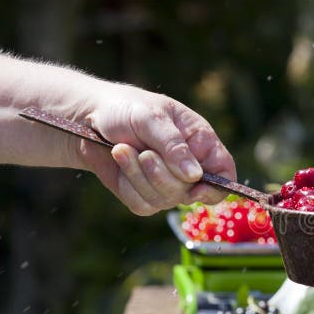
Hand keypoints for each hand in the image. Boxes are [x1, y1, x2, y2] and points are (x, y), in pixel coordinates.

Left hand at [74, 84, 235, 215]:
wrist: (88, 118)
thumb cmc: (127, 108)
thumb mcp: (152, 118)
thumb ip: (174, 146)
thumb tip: (195, 176)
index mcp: (201, 144)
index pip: (225, 173)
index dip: (216, 187)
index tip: (196, 188)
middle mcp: (188, 167)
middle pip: (190, 191)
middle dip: (162, 174)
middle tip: (144, 153)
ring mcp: (166, 184)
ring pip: (164, 200)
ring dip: (139, 175)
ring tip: (122, 150)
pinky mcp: (143, 195)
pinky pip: (142, 205)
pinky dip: (127, 185)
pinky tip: (120, 161)